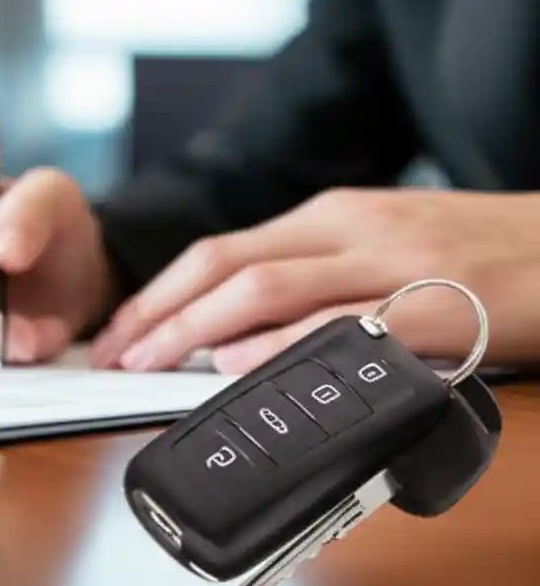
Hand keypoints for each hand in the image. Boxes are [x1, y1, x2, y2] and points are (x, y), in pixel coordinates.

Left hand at [91, 189, 539, 373]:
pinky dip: (280, 347)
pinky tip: (239, 367)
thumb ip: (309, 278)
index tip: (118, 331)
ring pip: (268, 288)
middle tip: (115, 356)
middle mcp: (350, 231)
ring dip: (195, 330)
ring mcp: (392, 264)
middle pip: (226, 266)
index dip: (157, 294)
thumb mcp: (377, 245)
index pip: (218, 250)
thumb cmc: (471, 252)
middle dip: (158, 314)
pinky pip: (341, 326)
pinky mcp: (435, 306)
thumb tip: (227, 331)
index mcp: (330, 217)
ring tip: (152, 364)